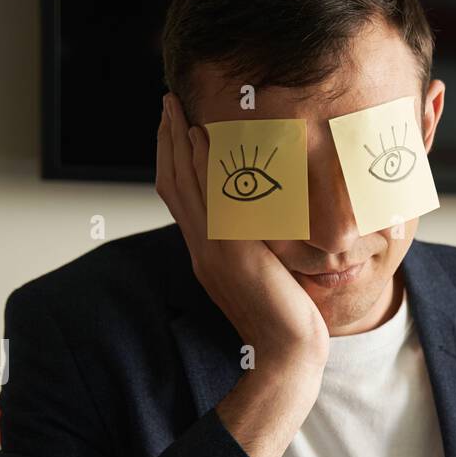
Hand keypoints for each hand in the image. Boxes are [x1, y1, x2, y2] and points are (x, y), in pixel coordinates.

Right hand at [155, 93, 328, 372]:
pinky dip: (201, 165)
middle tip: (167, 103)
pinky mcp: (231, 251)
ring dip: (178, 141)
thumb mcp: (265, 274)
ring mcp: (213, 250)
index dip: (174, 161)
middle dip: (168, 141)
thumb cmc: (287, 319)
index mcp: (207, 255)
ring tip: (177, 108)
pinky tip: (202, 137)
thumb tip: (261, 221)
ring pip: (184, 185)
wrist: (288, 353)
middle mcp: (202, 249)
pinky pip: (208, 198)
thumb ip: (254, 246)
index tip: (175, 128)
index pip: (180, 198)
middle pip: (173, 184)